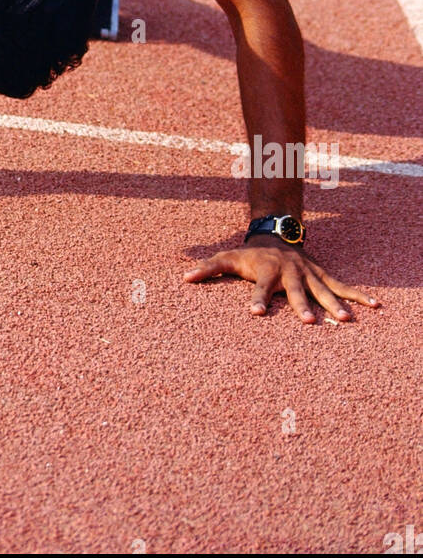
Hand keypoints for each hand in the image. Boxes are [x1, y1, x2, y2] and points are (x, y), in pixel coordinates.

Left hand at [183, 235, 380, 322]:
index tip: (255, 313)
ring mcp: (308, 273)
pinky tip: (374, 307)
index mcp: (265, 271)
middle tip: (309, 323)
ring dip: (334, 304)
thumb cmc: (249, 254)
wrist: (276, 234)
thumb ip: (207, 268)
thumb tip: (183, 278)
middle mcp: (289, 273)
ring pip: (323, 289)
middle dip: (302, 305)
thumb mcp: (226, 257)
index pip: (259, 287)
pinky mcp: (322, 274)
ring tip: (346, 321)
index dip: (257, 299)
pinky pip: (341, 285)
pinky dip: (358, 295)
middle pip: (296, 291)